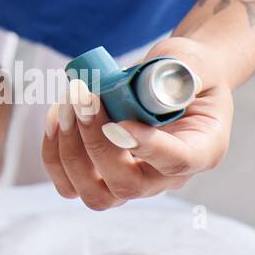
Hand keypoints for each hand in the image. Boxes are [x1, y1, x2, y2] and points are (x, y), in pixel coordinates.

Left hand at [40, 37, 234, 209]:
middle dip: (95, 142)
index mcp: (201, 149)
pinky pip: (70, 184)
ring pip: (94, 193)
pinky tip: (58, 114)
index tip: (118, 121)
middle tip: (82, 95)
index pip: (177, 163)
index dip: (146, 147)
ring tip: (68, 101)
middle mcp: (166, 176)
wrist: (170, 78)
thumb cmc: (184, 70)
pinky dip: (54, 153)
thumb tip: (149, 85)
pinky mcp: (101, 175)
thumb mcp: (190, 61)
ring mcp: (132, 179)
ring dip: (69, 149)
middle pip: (127, 185)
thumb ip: (177, 72)